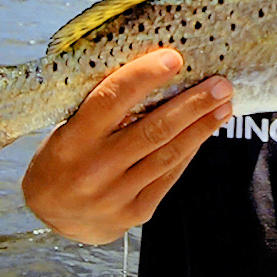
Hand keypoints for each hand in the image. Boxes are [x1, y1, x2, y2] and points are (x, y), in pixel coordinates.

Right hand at [22, 49, 232, 244]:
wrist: (52, 218)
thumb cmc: (63, 159)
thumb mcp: (66, 129)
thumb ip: (101, 109)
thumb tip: (152, 73)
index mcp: (72, 140)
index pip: (111, 99)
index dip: (144, 76)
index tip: (174, 58)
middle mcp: (94, 169)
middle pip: (154, 129)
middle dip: (194, 104)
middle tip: (221, 84)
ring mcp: (116, 195)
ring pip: (169, 153)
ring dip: (202, 127)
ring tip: (224, 106)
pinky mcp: (135, 213)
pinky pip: (170, 176)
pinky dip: (190, 150)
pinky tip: (204, 132)